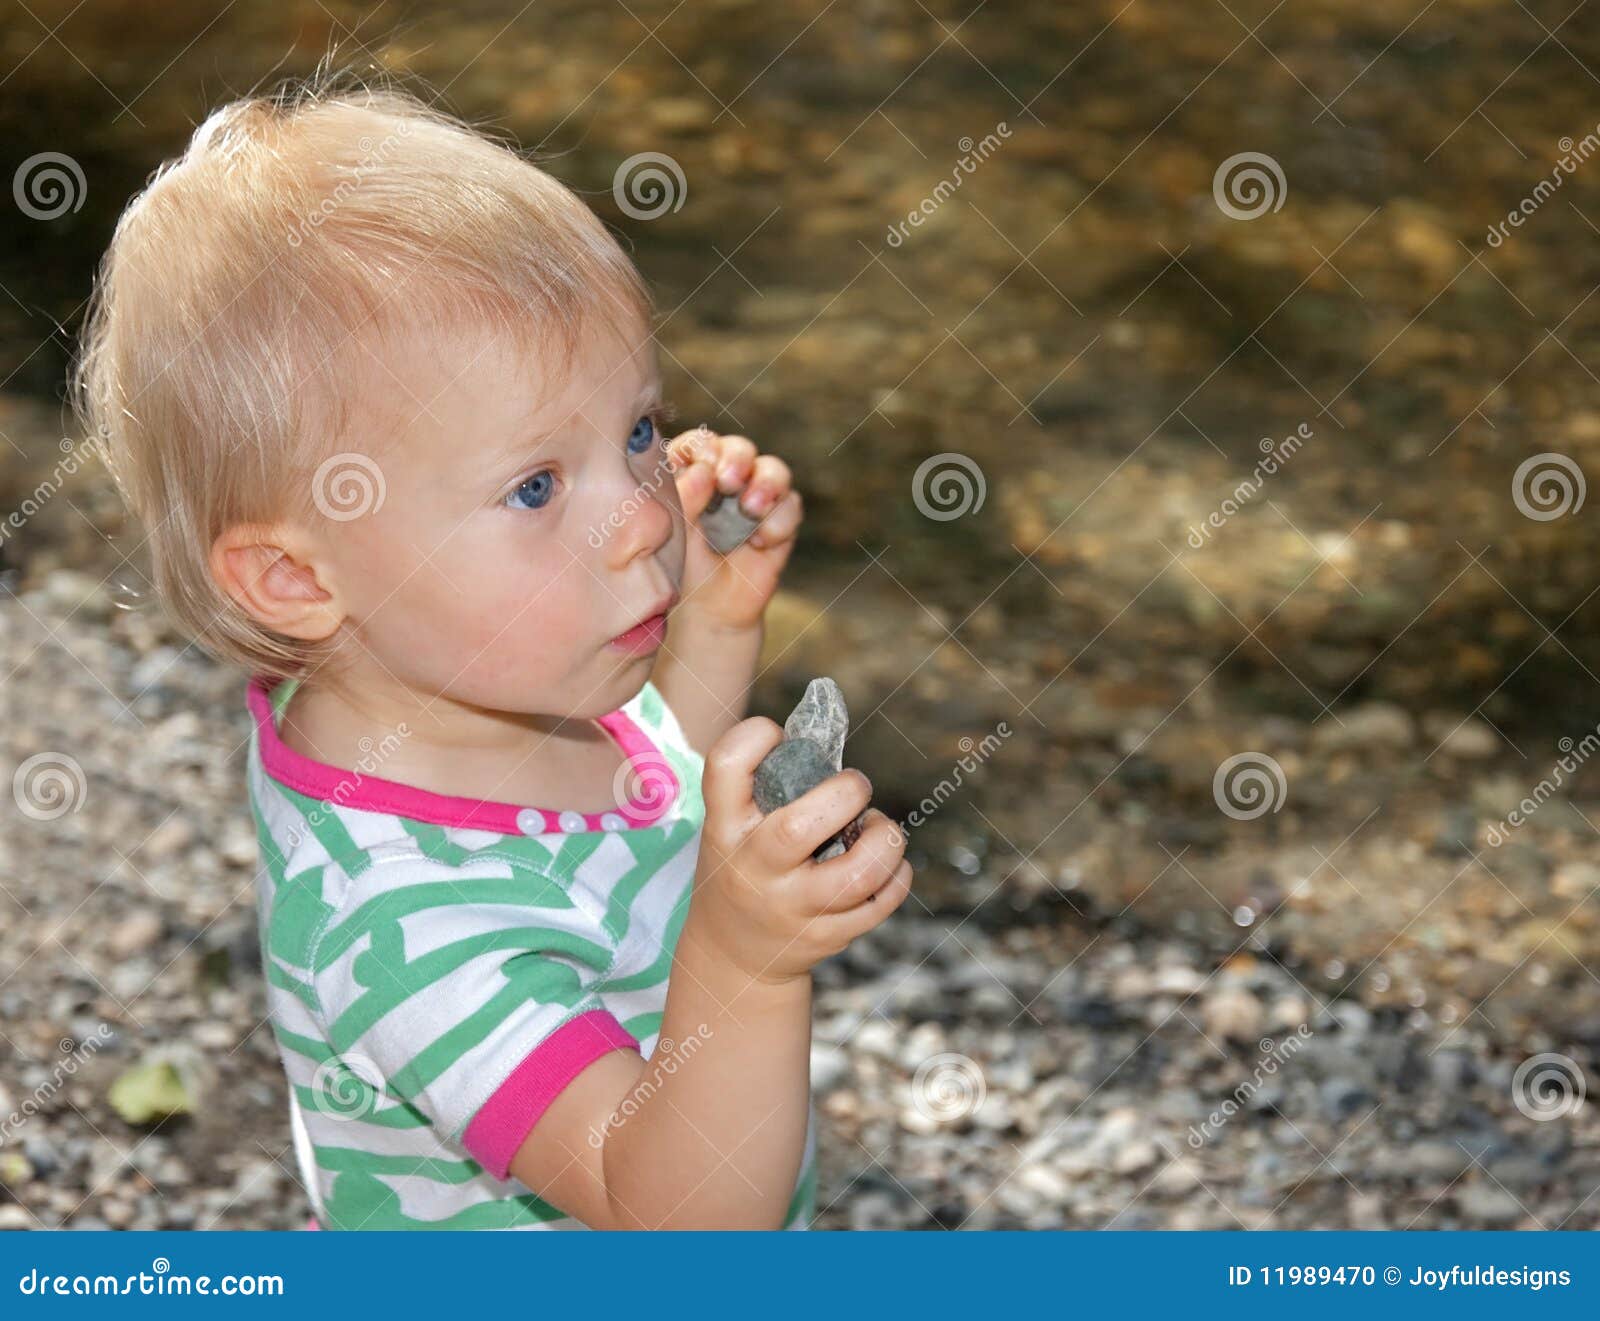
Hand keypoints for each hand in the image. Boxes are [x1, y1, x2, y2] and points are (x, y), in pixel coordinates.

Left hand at [666, 427, 802, 631]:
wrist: (707, 610)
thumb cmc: (679, 566)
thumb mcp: (673, 531)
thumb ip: (684, 497)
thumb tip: (705, 472)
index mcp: (689, 473)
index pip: (699, 442)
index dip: (704, 448)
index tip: (703, 468)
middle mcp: (724, 480)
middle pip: (739, 448)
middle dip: (737, 458)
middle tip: (728, 481)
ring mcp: (754, 499)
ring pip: (773, 469)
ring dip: (767, 483)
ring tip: (752, 508)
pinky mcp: (779, 522)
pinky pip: (791, 506)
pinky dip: (778, 522)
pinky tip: (759, 544)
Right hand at [685, 717, 912, 986]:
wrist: (732, 954)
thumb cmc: (743, 864)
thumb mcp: (733, 825)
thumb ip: (766, 785)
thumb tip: (826, 742)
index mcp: (725, 826)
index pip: (726, 766)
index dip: (756, 736)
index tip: (779, 736)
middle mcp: (753, 868)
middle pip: (799, 827)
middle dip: (846, 794)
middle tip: (855, 788)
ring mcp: (790, 908)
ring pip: (857, 875)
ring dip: (884, 840)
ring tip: (878, 829)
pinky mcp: (824, 936)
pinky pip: (879, 904)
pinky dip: (896, 876)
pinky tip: (887, 864)